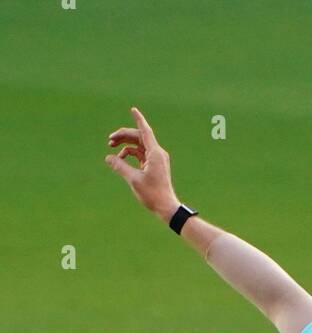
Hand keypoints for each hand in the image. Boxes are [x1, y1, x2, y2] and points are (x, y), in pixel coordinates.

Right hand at [105, 107, 178, 221]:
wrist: (166, 207)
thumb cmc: (152, 194)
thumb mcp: (133, 179)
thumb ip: (119, 166)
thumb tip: (108, 158)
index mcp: (155, 153)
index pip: (145, 131)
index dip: (138, 119)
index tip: (133, 109)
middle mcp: (157, 153)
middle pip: (138, 137)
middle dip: (123, 136)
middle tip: (109, 140)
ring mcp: (156, 159)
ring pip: (138, 145)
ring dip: (125, 145)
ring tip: (111, 148)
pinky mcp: (154, 166)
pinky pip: (140, 154)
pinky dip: (130, 154)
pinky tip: (120, 160)